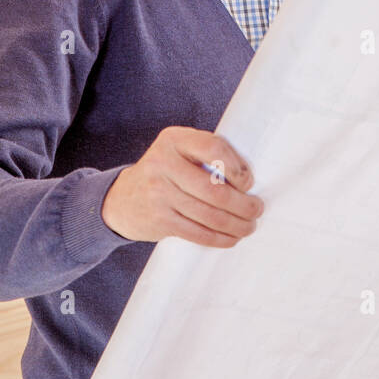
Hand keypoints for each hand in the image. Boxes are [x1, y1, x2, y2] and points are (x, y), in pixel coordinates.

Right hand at [101, 126, 263, 246]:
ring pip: (209, 214)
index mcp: (174, 139)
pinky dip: (219, 238)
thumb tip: (248, 177)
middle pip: (214, 189)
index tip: (248, 182)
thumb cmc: (165, 172)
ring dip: (235, 224)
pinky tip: (231, 238)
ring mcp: (159, 193)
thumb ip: (206, 154)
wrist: (122, 199)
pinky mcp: (160, 220)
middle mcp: (164, 163)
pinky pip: (197, 233)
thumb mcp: (178, 150)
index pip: (213, 148)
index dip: (237, 167)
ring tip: (249, 226)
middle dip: (242, 204)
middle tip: (257, 209)